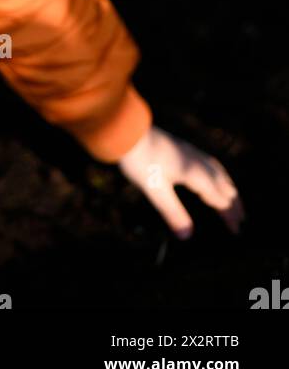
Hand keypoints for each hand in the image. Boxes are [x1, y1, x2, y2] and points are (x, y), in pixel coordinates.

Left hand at [115, 125, 244, 238]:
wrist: (127, 131)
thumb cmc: (140, 161)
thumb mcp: (155, 190)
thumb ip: (173, 213)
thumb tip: (188, 237)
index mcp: (195, 173)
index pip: (219, 199)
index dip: (228, 215)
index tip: (236, 231)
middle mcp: (197, 161)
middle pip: (223, 184)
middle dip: (233, 202)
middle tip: (242, 219)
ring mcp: (190, 151)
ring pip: (217, 170)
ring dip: (227, 186)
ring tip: (233, 196)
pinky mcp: (181, 146)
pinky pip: (208, 161)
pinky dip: (217, 172)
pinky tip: (210, 172)